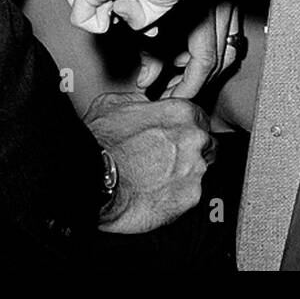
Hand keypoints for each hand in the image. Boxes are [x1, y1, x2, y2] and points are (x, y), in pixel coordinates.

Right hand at [83, 92, 214, 233]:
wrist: (93, 180)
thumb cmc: (102, 143)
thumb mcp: (115, 104)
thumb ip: (141, 100)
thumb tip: (144, 102)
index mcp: (181, 113)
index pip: (200, 118)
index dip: (187, 128)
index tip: (176, 135)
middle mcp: (194, 139)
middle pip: (206, 144)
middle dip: (191, 151)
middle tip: (166, 158)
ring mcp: (195, 170)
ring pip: (199, 171)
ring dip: (184, 174)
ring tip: (157, 178)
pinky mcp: (190, 198)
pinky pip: (190, 196)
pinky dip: (177, 196)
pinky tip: (156, 193)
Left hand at [138, 0, 242, 98]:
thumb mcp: (150, 21)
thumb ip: (149, 55)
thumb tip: (146, 82)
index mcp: (204, 12)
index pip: (205, 62)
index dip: (188, 86)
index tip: (173, 98)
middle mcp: (223, 8)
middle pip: (219, 61)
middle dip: (195, 81)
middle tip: (172, 90)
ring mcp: (232, 5)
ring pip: (229, 51)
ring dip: (206, 66)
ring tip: (179, 69)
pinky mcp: (233, 2)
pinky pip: (231, 36)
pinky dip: (215, 48)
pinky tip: (191, 50)